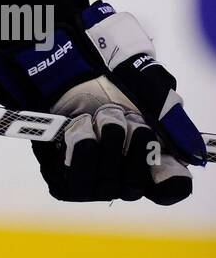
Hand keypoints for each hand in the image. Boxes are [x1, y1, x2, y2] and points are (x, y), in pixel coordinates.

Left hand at [0, 2, 205, 204]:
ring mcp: (92, 185)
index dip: (168, 178)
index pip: (170, 189)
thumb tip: (194, 155)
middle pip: (136, 186)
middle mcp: (122, 180)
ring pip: (109, 184)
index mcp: (150, 161)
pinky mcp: (63, 182)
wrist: (66, 67)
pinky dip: (82, 143)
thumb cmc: (109, 80)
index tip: (163, 158)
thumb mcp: (151, 94)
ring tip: (98, 116)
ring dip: (107, 140)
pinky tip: (79, 125)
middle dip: (132, 142)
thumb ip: (174, 125)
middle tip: (122, 115)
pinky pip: (77, 178)